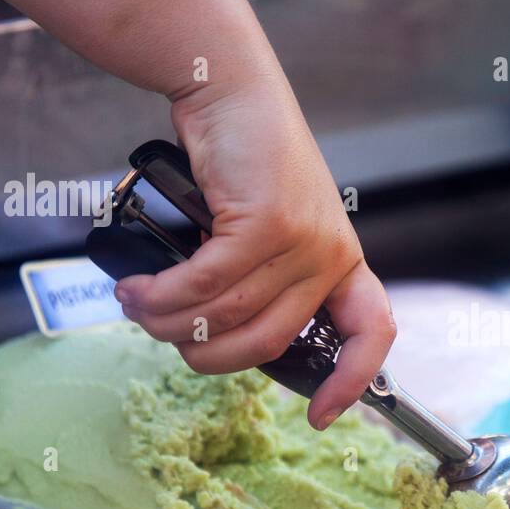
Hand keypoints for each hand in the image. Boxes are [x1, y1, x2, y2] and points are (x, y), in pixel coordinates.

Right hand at [113, 71, 395, 429]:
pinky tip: (140, 290)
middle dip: (210, 354)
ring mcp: (304, 239)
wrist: (230, 91)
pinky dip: (167, 294)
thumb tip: (221, 336)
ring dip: (172, 322)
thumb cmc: (243, 162)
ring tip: (137, 307)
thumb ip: (262, 279)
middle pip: (272, 340)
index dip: (352, 380)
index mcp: (341, 262)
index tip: (323, 417)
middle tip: (167, 338)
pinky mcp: (267, 221)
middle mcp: (331, 254)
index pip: (372, 332)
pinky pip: (209, 282)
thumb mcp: (268, 227)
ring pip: (232, 313)